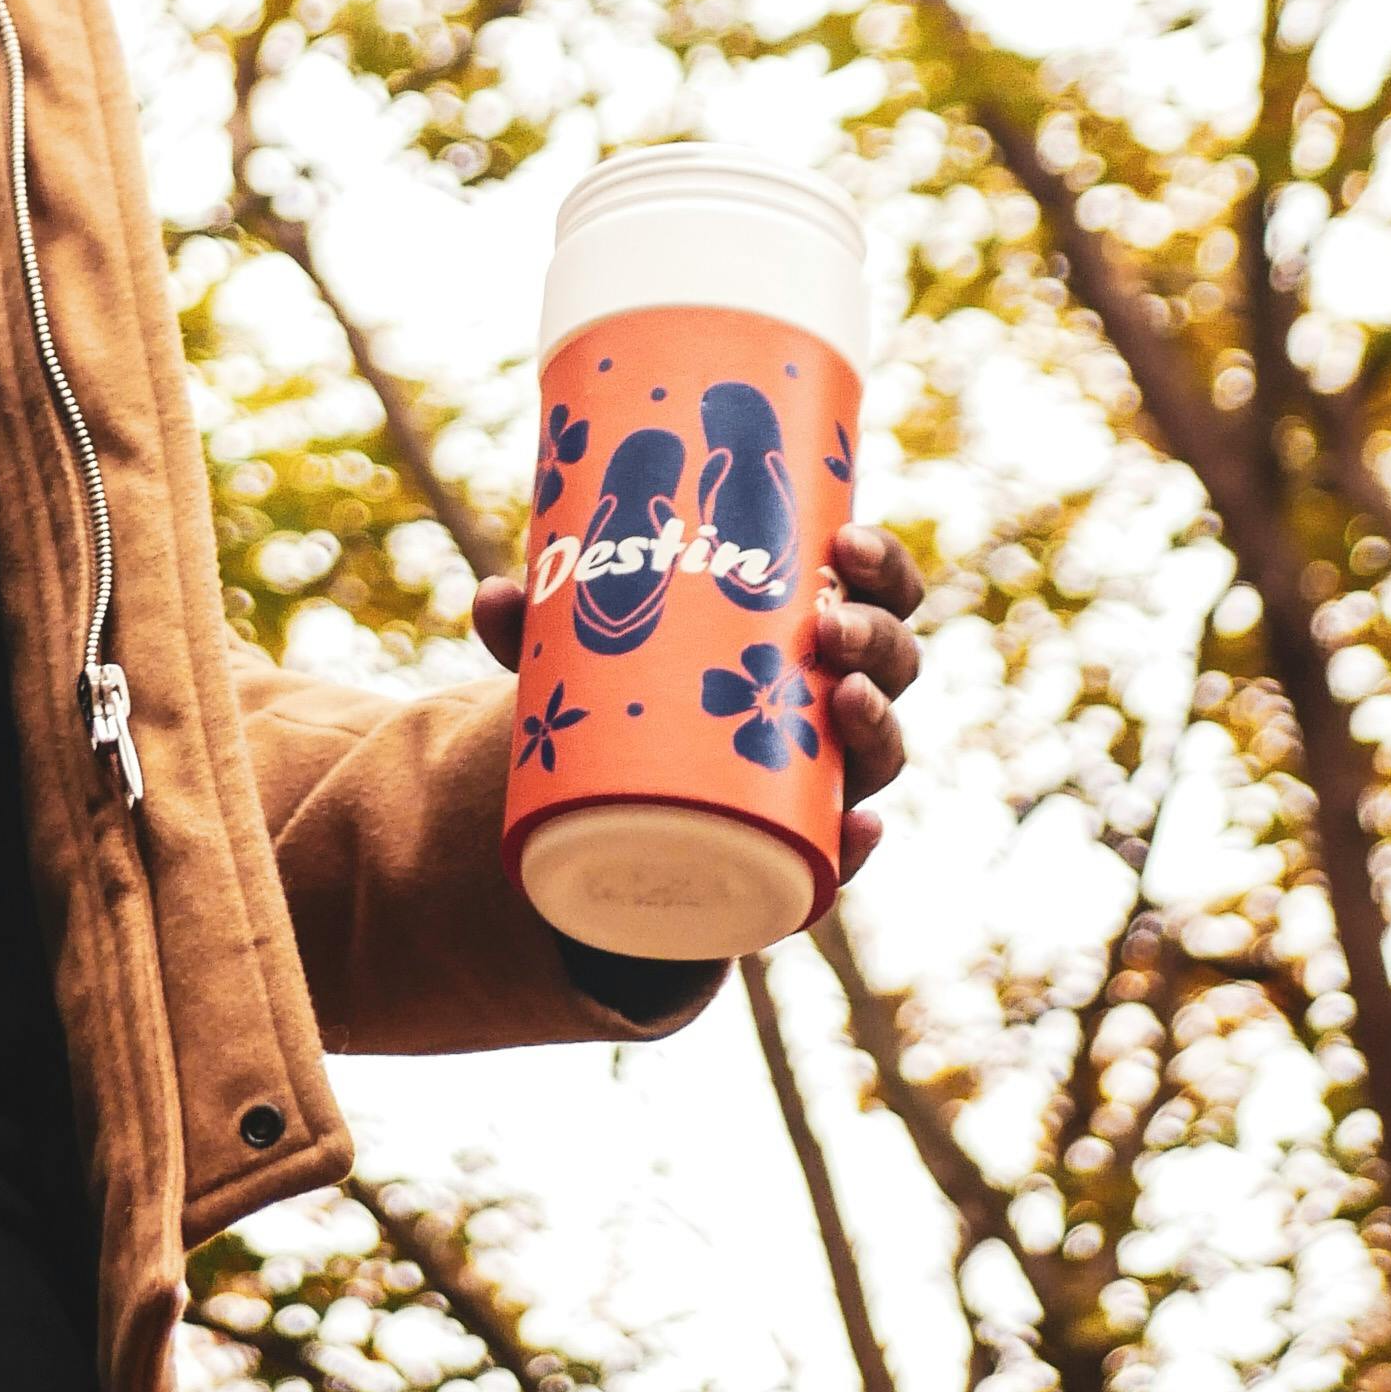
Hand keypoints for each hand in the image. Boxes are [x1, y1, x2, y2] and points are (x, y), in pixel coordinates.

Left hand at [470, 522, 923, 886]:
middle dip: (876, 637)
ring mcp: (829, 781)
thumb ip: (545, 634)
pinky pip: (846, 853)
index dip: (883, 565)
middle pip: (895, 665)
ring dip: (878, 720)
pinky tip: (858, 827)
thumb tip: (495, 595)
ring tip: (843, 696)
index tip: (845, 538)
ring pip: (884, 750)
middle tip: (828, 623)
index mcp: (815, 638)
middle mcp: (840, 706)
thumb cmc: (640, 709)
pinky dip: (859, 843)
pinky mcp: (803, 851)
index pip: (879, 594)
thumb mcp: (597, 661)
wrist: (634, 828)